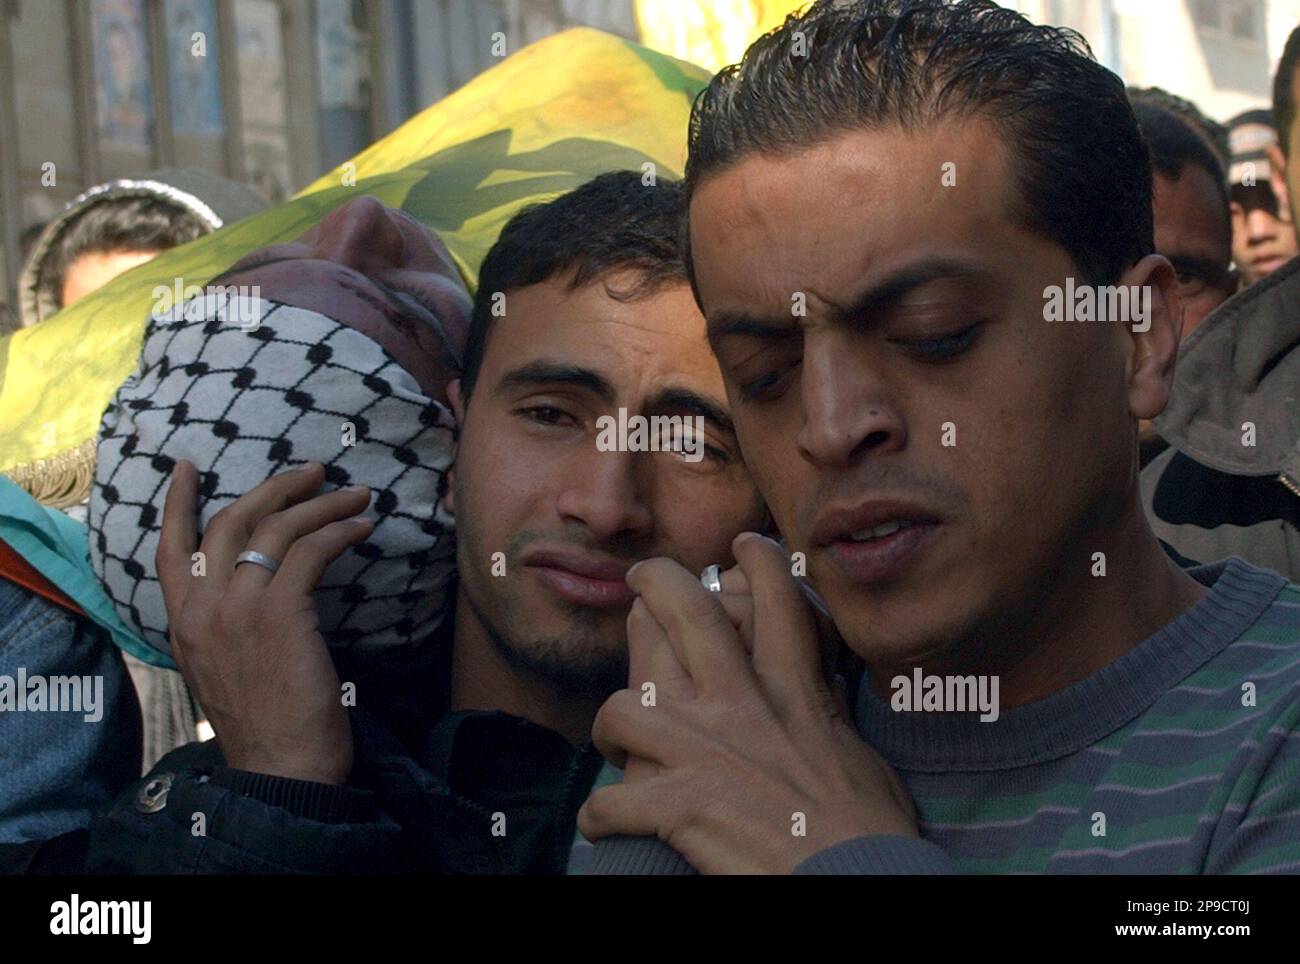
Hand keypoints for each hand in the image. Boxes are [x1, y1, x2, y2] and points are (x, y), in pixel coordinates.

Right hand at [156, 460, 373, 784]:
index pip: (171, 550)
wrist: (281, 768)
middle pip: (230, 522)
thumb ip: (229, 628)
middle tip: (313, 472)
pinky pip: (311, 550)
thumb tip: (264, 592)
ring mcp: (238, 608)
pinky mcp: (280, 611)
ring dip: (321, 504)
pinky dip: (339, 531)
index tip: (189, 466)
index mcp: (184, 625)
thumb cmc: (268, 729)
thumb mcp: (226, 672)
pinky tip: (362, 528)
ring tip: (355, 496)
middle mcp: (203, 610)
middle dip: (275, 489)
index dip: (179, 504)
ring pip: (277, 528)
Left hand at [578, 532, 916, 872]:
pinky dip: (601, 817)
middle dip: (654, 582)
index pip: (776, 599)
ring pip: (620, 706)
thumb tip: (815, 700)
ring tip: (617, 742)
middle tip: (638, 580)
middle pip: (685, 613)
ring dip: (612, 728)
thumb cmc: (865, 825)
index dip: (756, 559)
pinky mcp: (678, 803)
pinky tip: (605, 824)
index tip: (741, 544)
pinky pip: (609, 800)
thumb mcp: (853, 749)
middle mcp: (740, 706)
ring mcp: (702, 751)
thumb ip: (821, 713)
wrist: (853, 878)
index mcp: (792, 692)